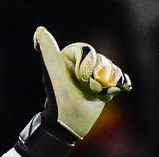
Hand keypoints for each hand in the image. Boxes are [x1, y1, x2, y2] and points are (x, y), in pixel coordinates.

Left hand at [15, 25, 132, 156]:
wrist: (69, 123)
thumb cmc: (60, 98)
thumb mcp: (54, 71)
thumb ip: (48, 51)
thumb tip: (39, 32)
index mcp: (68, 60)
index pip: (86, 51)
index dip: (88, 63)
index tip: (81, 77)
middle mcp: (80, 66)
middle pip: (100, 59)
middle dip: (98, 72)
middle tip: (89, 87)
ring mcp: (92, 77)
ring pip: (110, 67)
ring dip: (107, 81)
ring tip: (97, 93)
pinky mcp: (103, 87)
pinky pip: (118, 77)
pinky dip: (117, 85)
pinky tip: (109, 93)